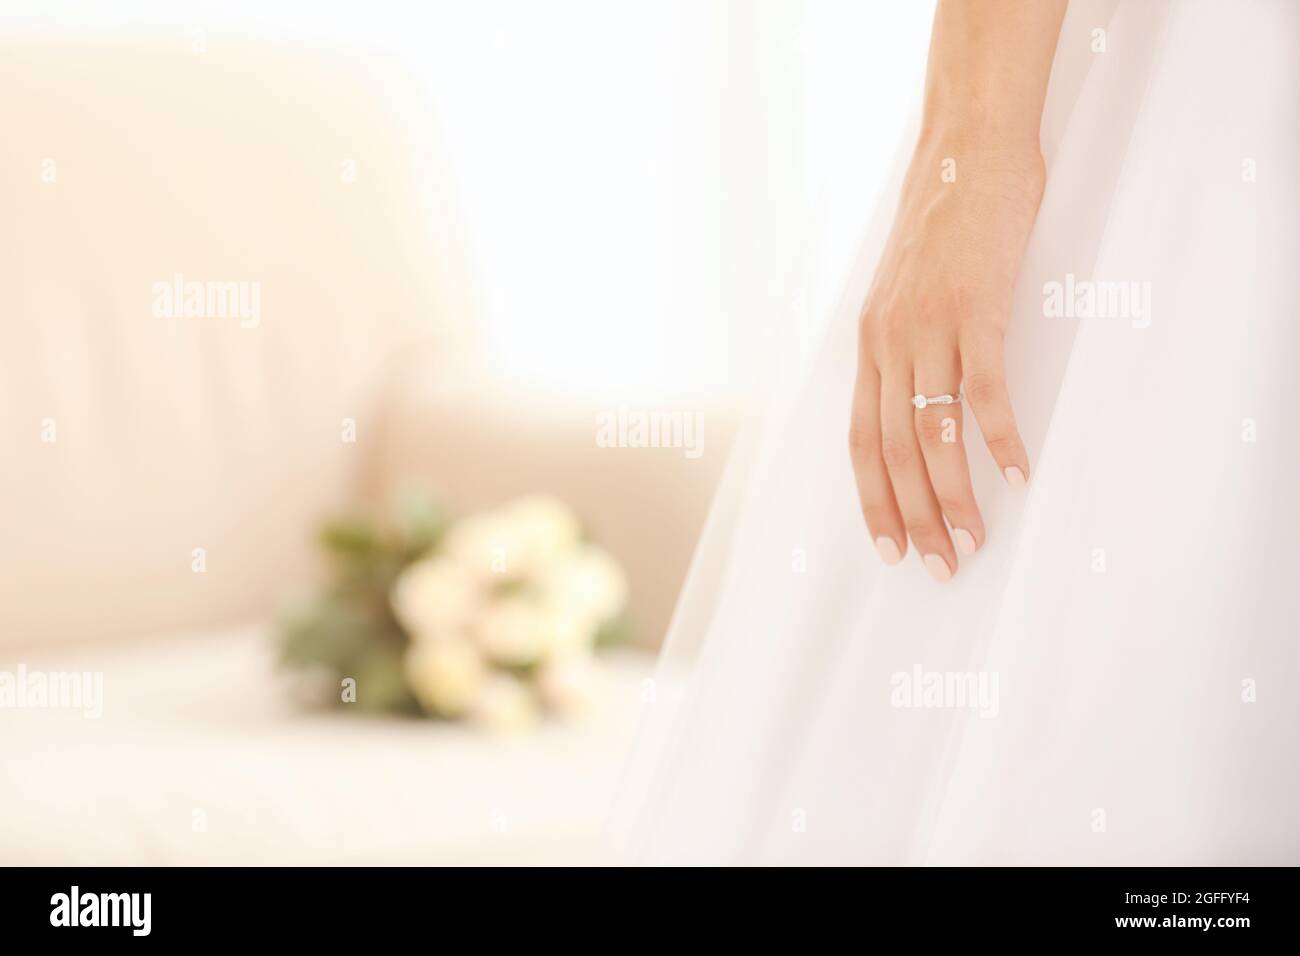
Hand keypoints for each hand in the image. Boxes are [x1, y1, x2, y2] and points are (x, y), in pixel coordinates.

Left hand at [849, 134, 1044, 579]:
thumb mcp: (904, 294)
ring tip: (974, 540)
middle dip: (914, 517)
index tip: (891, 547)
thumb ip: (905, 347)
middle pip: (891, 451)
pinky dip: (998, 437)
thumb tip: (920, 400)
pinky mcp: (975, 309)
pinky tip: (1017, 474)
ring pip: (931, 433)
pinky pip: (983, 389)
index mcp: (869, 346)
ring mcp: (929, 328)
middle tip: (940, 566)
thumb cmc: (942, 228)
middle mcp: (888, 345)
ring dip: (954, 494)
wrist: (965, 155)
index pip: (859, 442)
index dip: (874, 500)